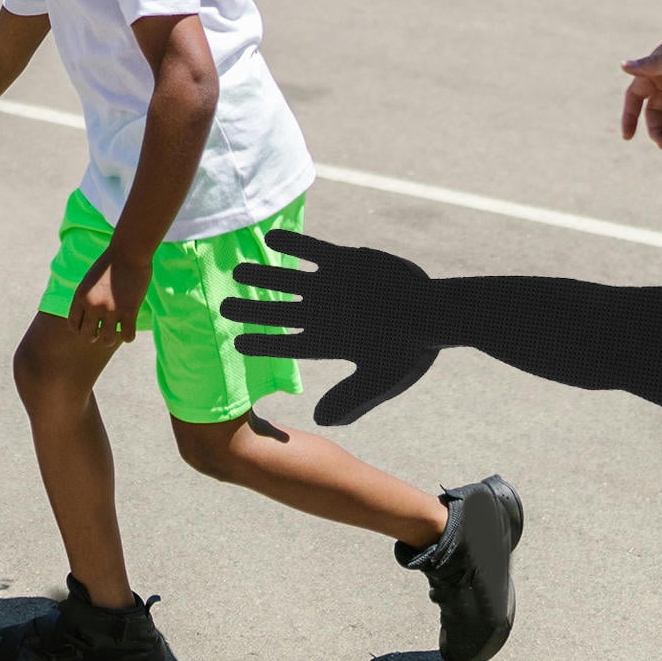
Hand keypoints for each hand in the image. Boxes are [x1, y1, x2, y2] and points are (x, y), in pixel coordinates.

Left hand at [68, 249, 151, 344]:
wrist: (128, 251)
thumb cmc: (111, 263)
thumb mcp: (90, 280)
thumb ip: (86, 297)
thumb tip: (87, 314)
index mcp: (80, 297)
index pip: (73, 326)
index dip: (82, 329)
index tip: (91, 326)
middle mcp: (92, 306)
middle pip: (88, 336)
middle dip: (95, 336)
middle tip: (104, 330)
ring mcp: (111, 310)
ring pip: (107, 340)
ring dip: (111, 339)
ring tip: (116, 332)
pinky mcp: (129, 310)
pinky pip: (127, 336)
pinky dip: (128, 336)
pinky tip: (130, 329)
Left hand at [219, 231, 439, 424]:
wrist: (438, 312)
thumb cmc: (411, 348)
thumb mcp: (380, 379)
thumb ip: (350, 399)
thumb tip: (318, 421)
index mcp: (327, 342)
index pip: (285, 344)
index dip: (261, 342)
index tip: (236, 343)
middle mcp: (324, 312)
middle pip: (278, 311)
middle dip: (251, 309)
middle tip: (223, 306)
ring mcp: (333, 285)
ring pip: (289, 279)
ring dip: (264, 275)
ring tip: (239, 270)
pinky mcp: (347, 260)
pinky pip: (313, 249)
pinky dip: (294, 244)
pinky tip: (271, 239)